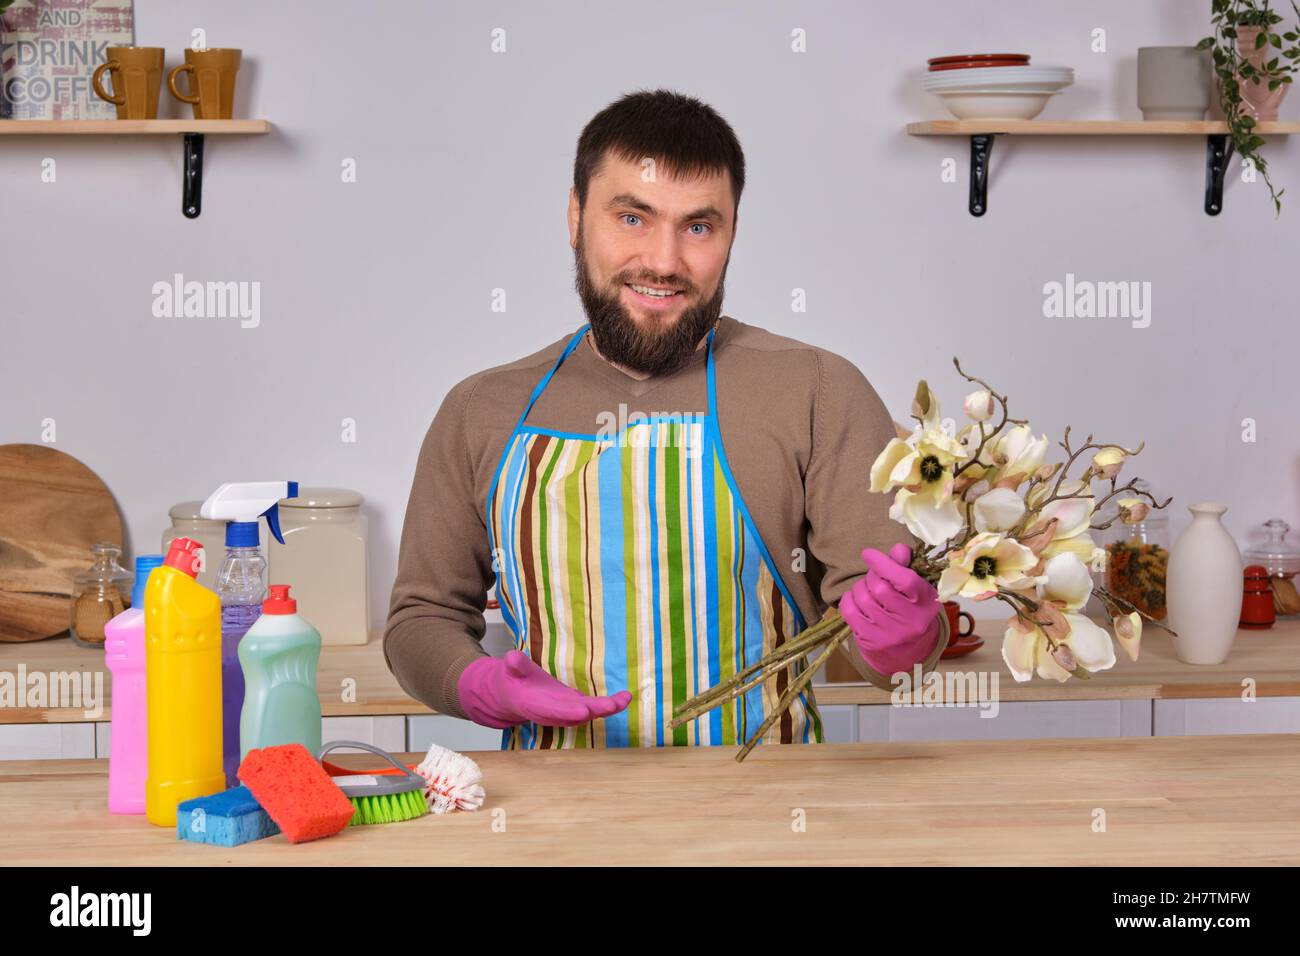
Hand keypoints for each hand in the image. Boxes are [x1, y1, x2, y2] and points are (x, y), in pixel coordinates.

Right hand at [457, 649, 632, 729]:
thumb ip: (515, 665)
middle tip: (613, 704)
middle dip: (595, 710)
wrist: (514, 696)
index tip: (583, 711)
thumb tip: (511, 657)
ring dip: (608, 708)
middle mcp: (554, 713)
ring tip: (625, 698)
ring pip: (589, 712)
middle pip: (576, 715)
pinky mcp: (575, 706)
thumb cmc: (512, 681)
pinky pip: (594, 708)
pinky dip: (609, 704)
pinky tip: (624, 697)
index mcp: (535, 706)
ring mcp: (566, 711)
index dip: (567, 712)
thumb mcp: (510, 671)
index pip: (552, 711)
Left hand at [838, 543, 942, 675]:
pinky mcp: (871, 642)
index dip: (884, 564)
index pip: (905, 580)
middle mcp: (911, 621)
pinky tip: (855, 600)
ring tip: (866, 590)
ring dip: (859, 588)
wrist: (907, 652)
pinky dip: (848, 600)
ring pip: (863, 598)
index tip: (868, 554)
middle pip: (879, 587)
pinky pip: (850, 612)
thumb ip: (905, 567)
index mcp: (926, 603)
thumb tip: (898, 549)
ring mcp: (890, 634)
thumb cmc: (910, 611)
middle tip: (873, 578)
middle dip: (871, 576)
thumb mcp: (915, 590)